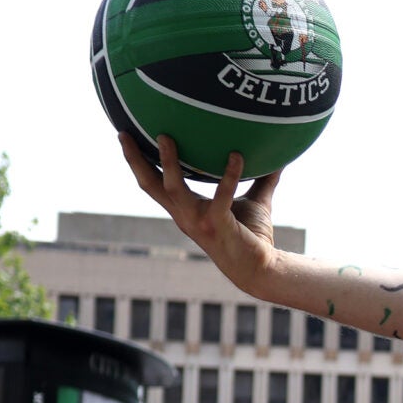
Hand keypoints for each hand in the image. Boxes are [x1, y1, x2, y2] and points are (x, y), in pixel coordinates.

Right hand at [121, 134, 283, 287]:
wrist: (263, 268)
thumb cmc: (253, 236)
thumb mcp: (255, 201)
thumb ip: (261, 178)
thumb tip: (277, 154)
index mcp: (185, 210)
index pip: (153, 184)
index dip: (137, 162)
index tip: (125, 136)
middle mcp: (185, 215)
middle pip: (150, 185)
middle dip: (135, 159)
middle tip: (125, 133)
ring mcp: (198, 221)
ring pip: (173, 188)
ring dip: (168, 162)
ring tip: (165, 138)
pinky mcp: (218, 225)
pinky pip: (222, 196)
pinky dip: (230, 175)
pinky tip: (237, 156)